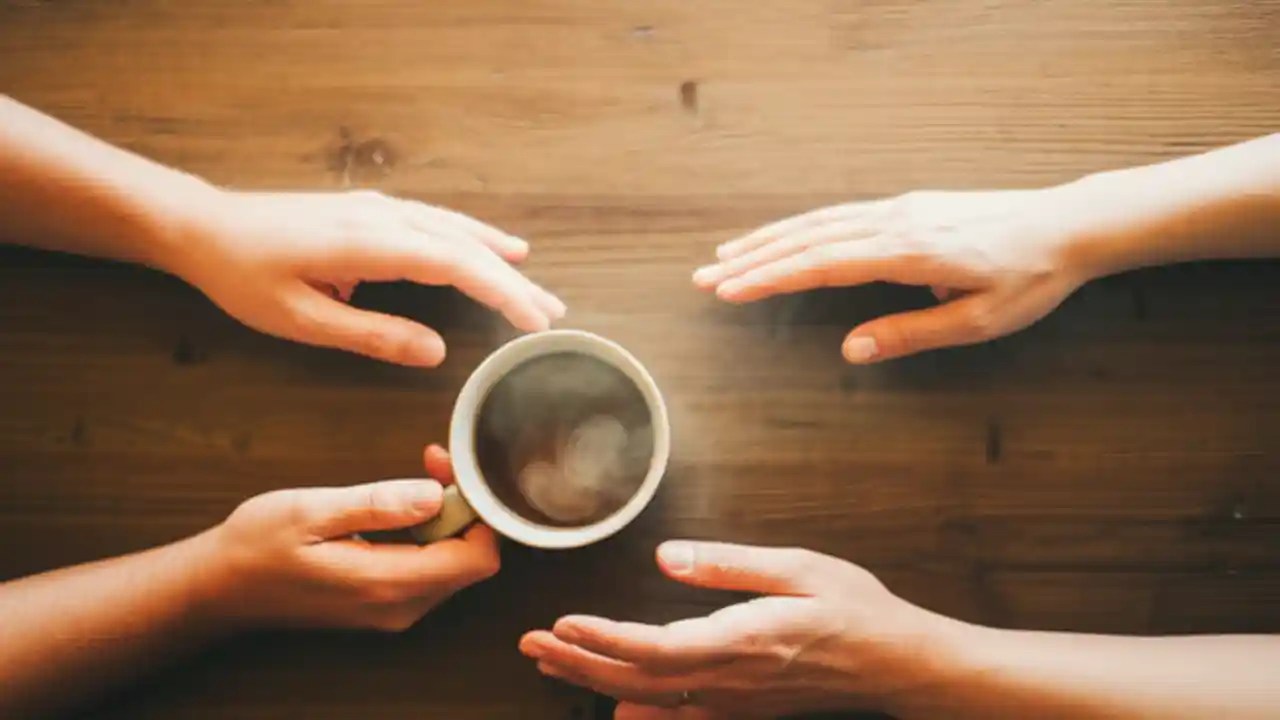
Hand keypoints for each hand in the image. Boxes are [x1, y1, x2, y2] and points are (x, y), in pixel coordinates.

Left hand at [169, 189, 565, 366]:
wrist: (203, 226)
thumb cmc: (245, 276)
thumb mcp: (303, 319)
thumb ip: (373, 334)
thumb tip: (435, 350)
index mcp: (371, 244)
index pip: (456, 265)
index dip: (502, 292)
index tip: (536, 322)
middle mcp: (384, 218)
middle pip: (466, 246)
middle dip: (514, 280)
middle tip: (553, 313)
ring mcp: (379, 209)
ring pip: (455, 229)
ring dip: (499, 256)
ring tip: (536, 279)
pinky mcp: (370, 210)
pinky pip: (437, 221)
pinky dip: (472, 236)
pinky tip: (488, 245)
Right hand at [199, 444, 499, 630]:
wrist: (219, 588)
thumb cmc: (256, 546)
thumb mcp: (311, 511)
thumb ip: (377, 505)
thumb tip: (434, 496)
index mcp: (386, 584)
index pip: (477, 559)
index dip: (477, 511)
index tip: (450, 474)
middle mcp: (399, 607)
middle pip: (471, 560)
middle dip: (464, 508)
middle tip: (433, 464)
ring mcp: (393, 610)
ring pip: (454, 564)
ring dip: (447, 517)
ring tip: (419, 476)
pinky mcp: (383, 603)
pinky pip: (430, 568)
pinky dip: (429, 533)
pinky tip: (401, 505)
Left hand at [520, 542, 960, 718]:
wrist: (896, 663)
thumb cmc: (853, 610)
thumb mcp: (798, 568)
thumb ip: (729, 565)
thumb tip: (668, 556)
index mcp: (741, 639)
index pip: (654, 646)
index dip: (602, 638)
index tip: (560, 622)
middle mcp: (730, 680)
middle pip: (638, 679)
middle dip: (579, 662)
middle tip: (530, 644)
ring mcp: (735, 702)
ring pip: (650, 700)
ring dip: (596, 681)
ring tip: (552, 664)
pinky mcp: (743, 710)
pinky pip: (680, 717)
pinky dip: (638, 710)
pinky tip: (612, 705)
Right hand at [693, 188, 1098, 363]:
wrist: (1067, 226)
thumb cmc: (1028, 279)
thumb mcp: (977, 322)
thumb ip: (910, 334)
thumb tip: (850, 350)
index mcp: (908, 252)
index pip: (822, 264)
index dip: (770, 278)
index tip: (727, 291)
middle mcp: (895, 222)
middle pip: (808, 238)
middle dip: (751, 259)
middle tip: (702, 277)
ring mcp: (900, 208)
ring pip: (819, 221)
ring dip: (768, 239)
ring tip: (726, 255)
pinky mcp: (908, 206)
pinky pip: (840, 213)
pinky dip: (801, 226)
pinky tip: (784, 236)